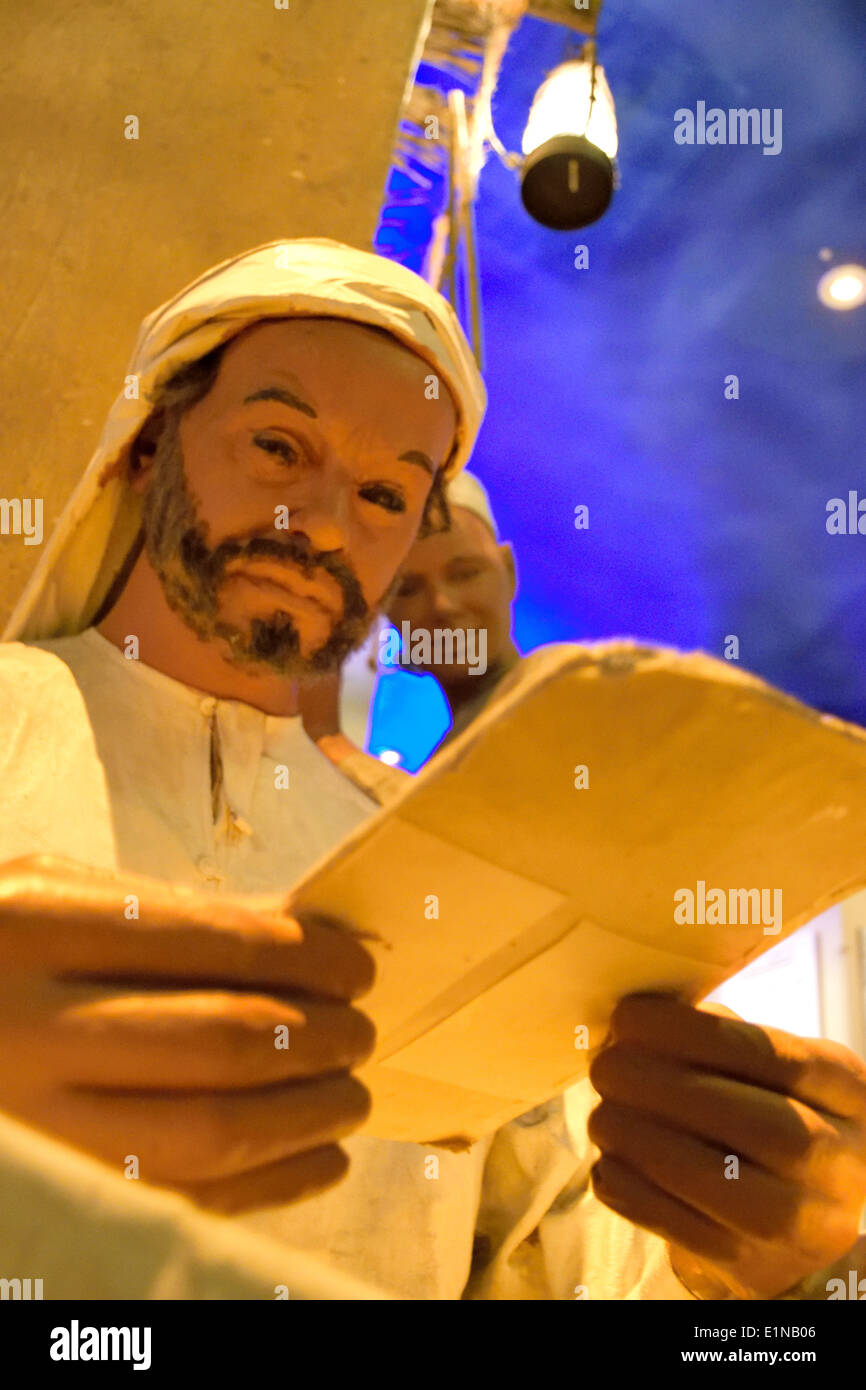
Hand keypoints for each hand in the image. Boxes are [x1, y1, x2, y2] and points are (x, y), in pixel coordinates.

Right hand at [0, 854, 375, 1212]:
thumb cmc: (14, 947)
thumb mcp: (76, 896)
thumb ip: (186, 912)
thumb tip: (317, 934)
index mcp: (39, 927)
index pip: (204, 943)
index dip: (303, 959)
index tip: (357, 969)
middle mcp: (30, 1025)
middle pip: (214, 1045)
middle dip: (316, 1041)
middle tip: (360, 1034)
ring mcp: (39, 1116)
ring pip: (204, 1137)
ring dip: (306, 1118)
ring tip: (351, 1094)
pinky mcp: (59, 1180)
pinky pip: (181, 1199)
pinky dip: (273, 1185)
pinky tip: (323, 1158)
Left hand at [587, 994, 865, 1298]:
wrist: (793, 1216)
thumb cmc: (766, 1112)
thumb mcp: (768, 1070)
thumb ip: (715, 1035)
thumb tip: (636, 1022)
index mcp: (845, 1090)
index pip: (771, 1055)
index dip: (690, 1033)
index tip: (627, 1019)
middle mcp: (840, 1158)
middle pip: (754, 1122)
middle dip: (663, 1088)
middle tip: (606, 1068)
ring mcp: (804, 1222)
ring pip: (721, 1183)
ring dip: (641, 1141)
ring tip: (602, 1116)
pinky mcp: (757, 1265)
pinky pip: (685, 1231)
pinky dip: (634, 1193)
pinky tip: (608, 1163)